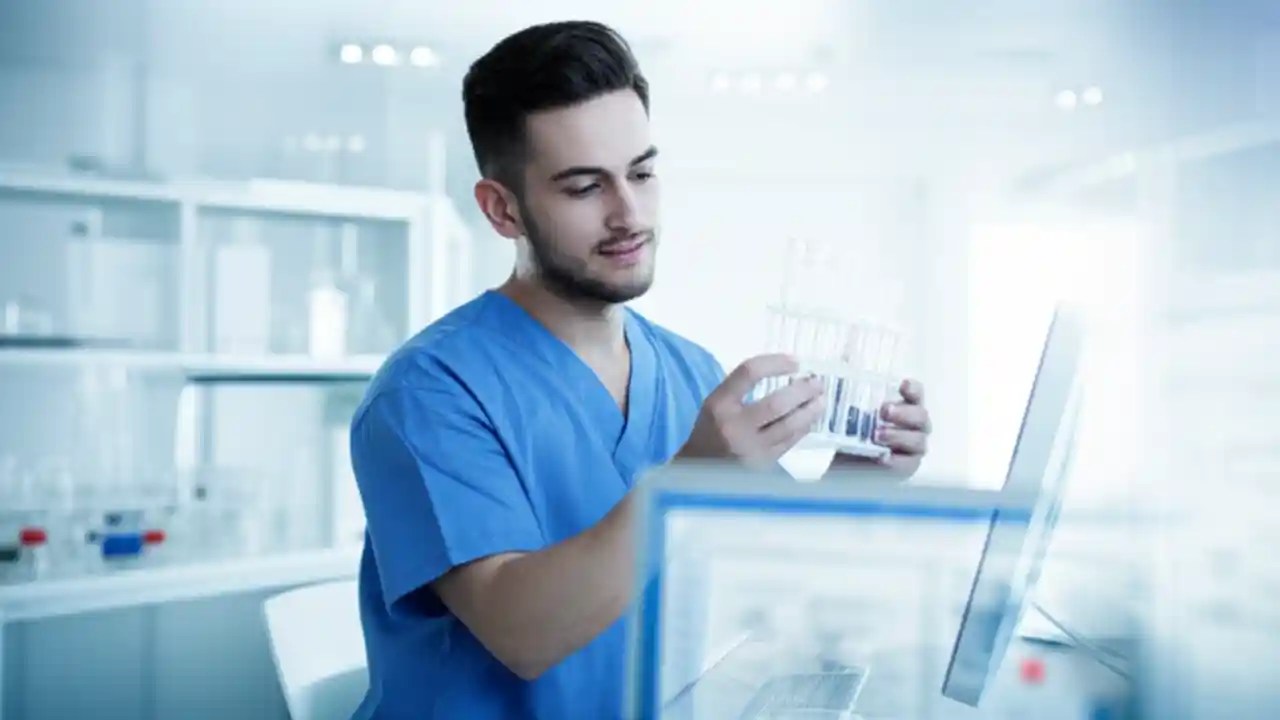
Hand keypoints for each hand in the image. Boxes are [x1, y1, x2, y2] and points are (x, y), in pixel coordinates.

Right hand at [678, 354, 825, 468]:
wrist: (697, 470)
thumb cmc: (710, 430)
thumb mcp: (715, 403)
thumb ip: (743, 389)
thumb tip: (789, 374)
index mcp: (719, 404)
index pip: (749, 373)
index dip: (775, 363)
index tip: (795, 361)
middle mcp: (734, 426)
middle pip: (776, 403)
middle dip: (802, 391)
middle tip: (818, 382)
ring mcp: (750, 448)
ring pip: (788, 426)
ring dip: (809, 411)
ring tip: (821, 400)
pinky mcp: (762, 465)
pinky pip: (789, 443)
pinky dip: (802, 429)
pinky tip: (809, 420)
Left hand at [831, 378, 930, 477]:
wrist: (843, 458)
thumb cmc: (852, 427)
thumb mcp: (846, 405)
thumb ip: (849, 383)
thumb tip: (843, 356)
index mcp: (905, 404)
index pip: (917, 393)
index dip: (913, 389)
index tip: (902, 385)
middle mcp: (915, 424)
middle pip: (921, 416)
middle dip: (904, 413)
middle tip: (883, 411)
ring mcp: (914, 445)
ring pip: (918, 440)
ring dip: (898, 436)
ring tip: (876, 435)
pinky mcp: (908, 465)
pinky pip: (909, 463)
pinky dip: (897, 460)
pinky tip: (882, 456)